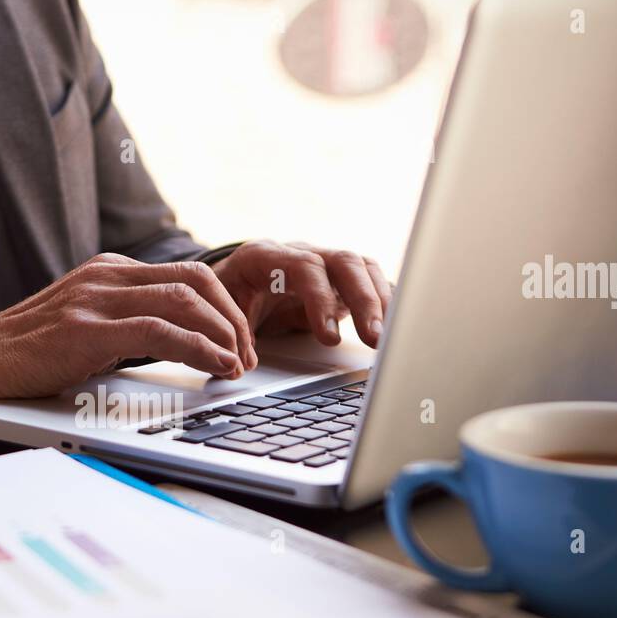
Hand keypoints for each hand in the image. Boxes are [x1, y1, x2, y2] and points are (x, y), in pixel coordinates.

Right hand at [0, 252, 257, 428]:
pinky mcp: (85, 330)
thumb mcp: (81, 327)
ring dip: (223, 334)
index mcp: (106, 272)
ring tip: (238, 365)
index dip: (224, 307)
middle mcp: (103, 276)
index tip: (240, 342)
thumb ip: (122, 324)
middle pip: (195, 280)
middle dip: (233, 318)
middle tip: (248, 355)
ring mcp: (93, 299)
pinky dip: (199, 349)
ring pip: (184, 300)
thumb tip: (177, 345)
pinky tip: (216, 366)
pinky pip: (160, 332)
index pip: (186, 274)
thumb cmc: (23, 359)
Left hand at [209, 240, 392, 347]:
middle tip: (374, 338)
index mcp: (265, 257)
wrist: (232, 281)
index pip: (303, 267)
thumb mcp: (221, 312)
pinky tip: (395, 326)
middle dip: (363, 300)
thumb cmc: (227, 296)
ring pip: (362, 269)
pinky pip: (369, 282)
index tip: (329, 338)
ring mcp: (324, 264)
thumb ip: (234, 336)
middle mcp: (301, 253)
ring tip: (386, 338)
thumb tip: (244, 364)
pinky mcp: (339, 280)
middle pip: (343, 263)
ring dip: (380, 303)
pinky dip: (384, 302)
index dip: (320, 299)